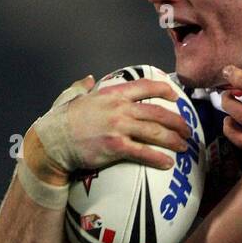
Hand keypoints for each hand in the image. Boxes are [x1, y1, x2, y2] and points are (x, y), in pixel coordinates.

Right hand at [31, 74, 194, 177]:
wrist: (54, 140)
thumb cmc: (64, 120)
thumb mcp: (75, 97)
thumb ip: (84, 87)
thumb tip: (86, 79)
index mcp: (113, 94)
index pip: (145, 87)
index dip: (164, 90)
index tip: (176, 96)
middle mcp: (119, 108)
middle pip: (157, 112)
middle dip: (176, 121)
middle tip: (187, 129)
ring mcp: (118, 127)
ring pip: (155, 132)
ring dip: (173, 140)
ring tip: (183, 146)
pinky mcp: (116, 147)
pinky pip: (143, 152)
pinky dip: (158, 158)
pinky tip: (168, 163)